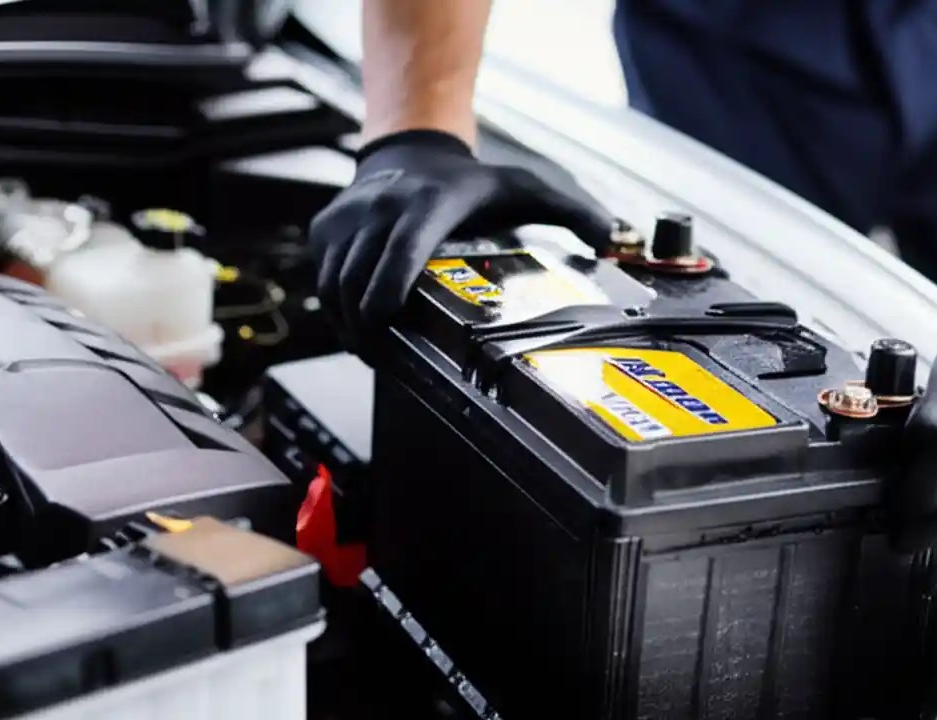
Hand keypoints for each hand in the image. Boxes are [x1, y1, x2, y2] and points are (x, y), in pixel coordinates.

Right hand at [308, 129, 614, 347]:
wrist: (412, 148)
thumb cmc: (471, 182)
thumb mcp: (524, 188)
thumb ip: (570, 211)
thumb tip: (614, 238)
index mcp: (428, 207)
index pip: (398, 257)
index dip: (386, 299)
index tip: (385, 336)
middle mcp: (380, 209)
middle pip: (357, 283)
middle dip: (364, 331)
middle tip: (381, 361)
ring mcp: (347, 218)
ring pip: (333, 285)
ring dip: (346, 323)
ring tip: (368, 351)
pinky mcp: (326, 228)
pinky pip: (322, 277)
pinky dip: (334, 306)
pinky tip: (354, 325)